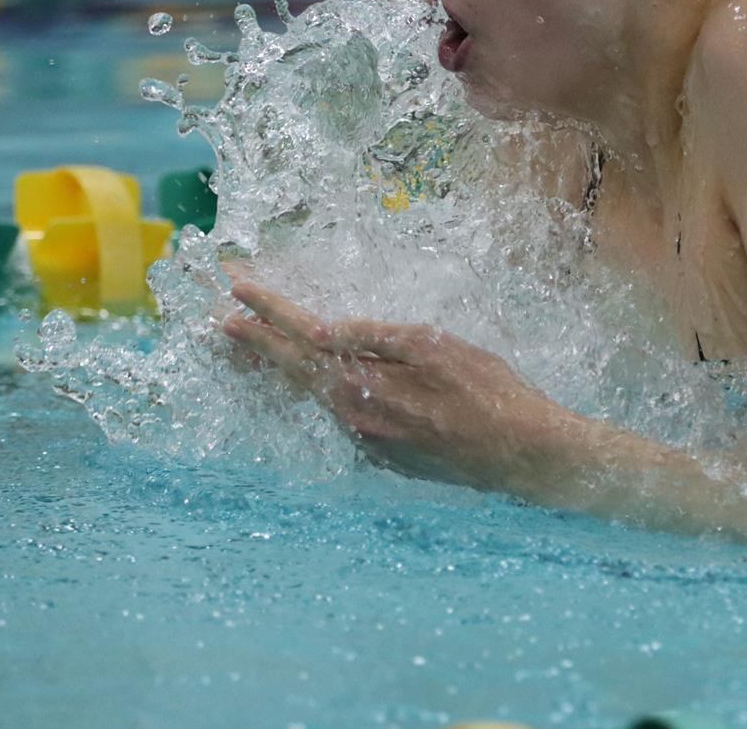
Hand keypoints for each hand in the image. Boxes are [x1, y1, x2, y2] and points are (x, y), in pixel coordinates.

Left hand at [221, 267, 586, 492]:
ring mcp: (367, 442)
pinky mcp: (385, 459)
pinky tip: (334, 385)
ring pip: (318, 397)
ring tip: (264, 348)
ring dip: (290, 369)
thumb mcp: (435, 345)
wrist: (521, 454)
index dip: (267, 309)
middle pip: (295, 371)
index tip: (235, 286)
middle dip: (258, 341)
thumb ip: (373, 337)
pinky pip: (348, 418)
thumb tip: (318, 330)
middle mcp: (354, 416)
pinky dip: (332, 396)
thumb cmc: (489, 390)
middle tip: (224, 319)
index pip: (301, 336)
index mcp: (363, 381)